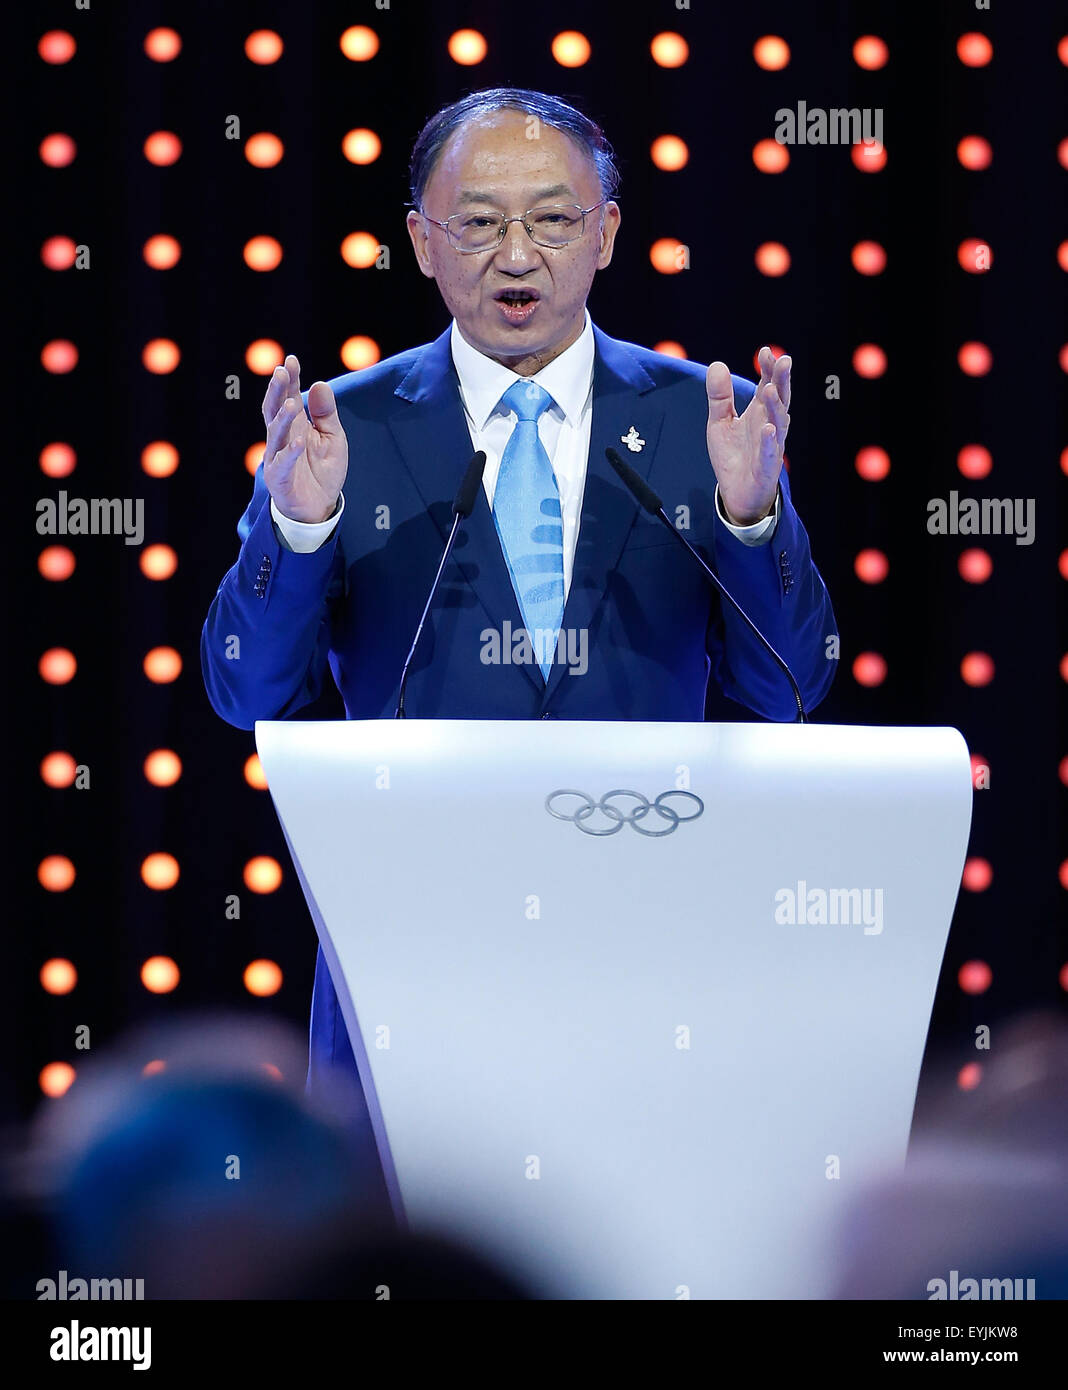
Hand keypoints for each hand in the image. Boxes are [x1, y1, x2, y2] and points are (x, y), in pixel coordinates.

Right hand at [261, 354, 347, 523]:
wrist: (318, 508)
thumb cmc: (322, 471)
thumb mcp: (333, 438)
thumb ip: (327, 414)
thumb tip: (320, 384)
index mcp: (296, 425)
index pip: (289, 396)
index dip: (290, 379)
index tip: (291, 360)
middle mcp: (283, 437)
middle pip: (275, 409)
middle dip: (278, 391)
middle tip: (282, 372)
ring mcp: (278, 457)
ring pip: (276, 433)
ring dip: (283, 417)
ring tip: (293, 403)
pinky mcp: (279, 478)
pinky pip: (283, 463)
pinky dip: (291, 452)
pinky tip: (300, 440)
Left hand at [705, 346, 789, 525]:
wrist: (738, 493)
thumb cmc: (734, 456)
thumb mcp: (720, 422)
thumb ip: (720, 397)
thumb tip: (717, 365)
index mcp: (759, 413)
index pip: (767, 385)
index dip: (768, 369)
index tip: (766, 351)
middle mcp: (768, 425)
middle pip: (779, 399)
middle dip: (781, 380)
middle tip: (783, 361)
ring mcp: (770, 446)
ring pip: (778, 423)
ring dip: (774, 406)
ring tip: (769, 390)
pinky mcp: (766, 467)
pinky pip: (770, 453)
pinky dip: (769, 441)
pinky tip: (767, 429)